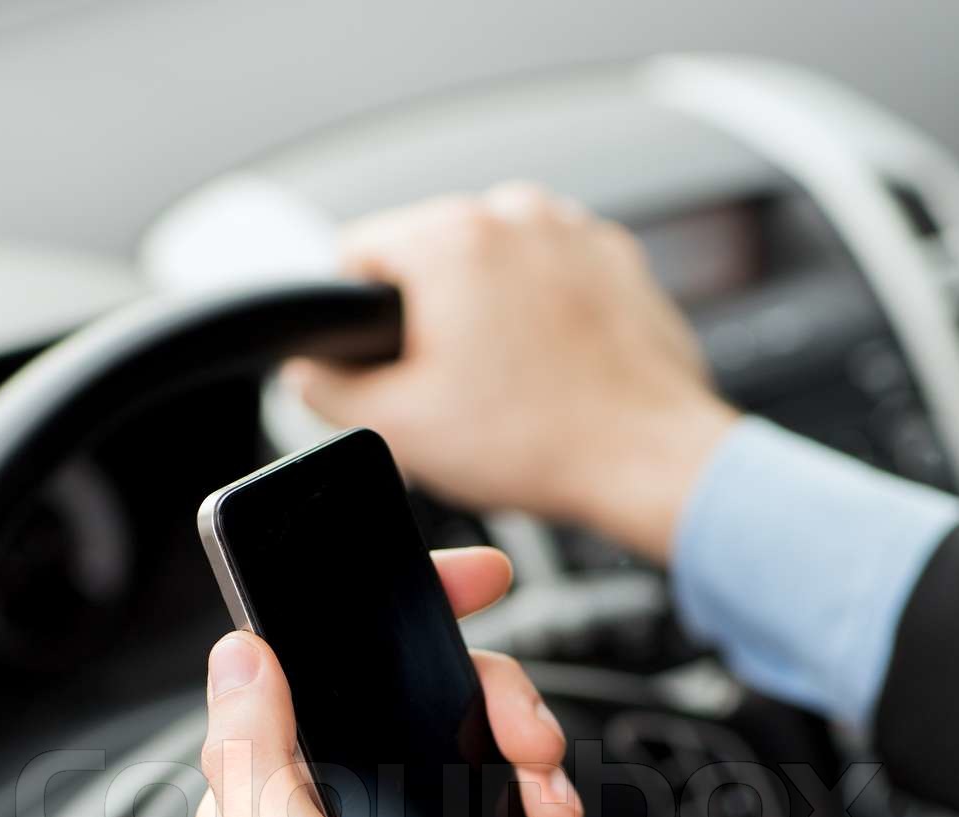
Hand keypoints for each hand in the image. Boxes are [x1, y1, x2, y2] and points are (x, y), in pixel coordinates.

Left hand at [196, 546, 580, 816]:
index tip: (474, 583)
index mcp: (269, 795)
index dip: (404, 608)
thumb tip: (238, 650)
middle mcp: (315, 815)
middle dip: (499, 714)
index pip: (325, 660)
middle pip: (421, 705)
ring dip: (524, 783)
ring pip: (464, 764)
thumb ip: (258, 749)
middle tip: (538, 752)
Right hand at [284, 183, 738, 565]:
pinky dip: (543, 322)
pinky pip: (551, 282)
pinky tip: (552, 378)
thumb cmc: (539, 443)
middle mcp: (515, 212)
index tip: (382, 367)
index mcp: (451, 237)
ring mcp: (574, 232)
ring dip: (487, 320)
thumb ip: (327, 389)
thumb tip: (308, 368)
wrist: (649, 462)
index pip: (357, 252)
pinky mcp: (616, 262)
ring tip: (510, 390)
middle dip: (430, 323)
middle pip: (429, 260)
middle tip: (455, 395)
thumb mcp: (399, 427)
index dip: (356, 320)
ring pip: (493, 271)